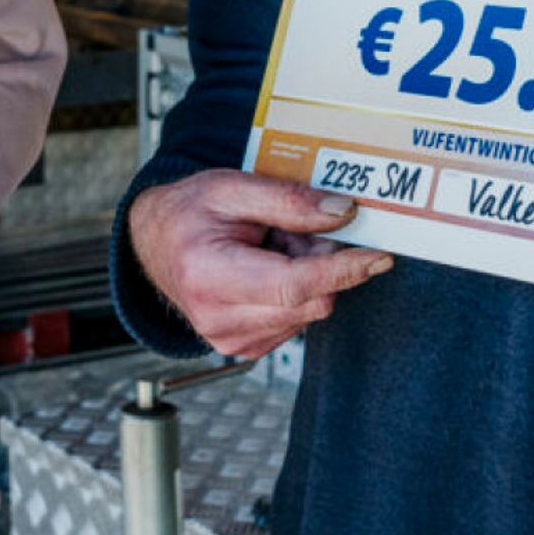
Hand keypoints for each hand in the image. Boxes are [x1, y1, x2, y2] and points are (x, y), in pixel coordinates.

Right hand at [128, 169, 392, 357]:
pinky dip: (296, 292)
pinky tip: (270, 266)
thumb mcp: (232, 186)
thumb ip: (289, 200)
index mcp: (210, 276)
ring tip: (275, 244)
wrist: (154, 240)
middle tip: (302, 227)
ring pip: (308, 313)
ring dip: (309, 277)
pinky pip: (295, 321)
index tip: (379, 256)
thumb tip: (343, 212)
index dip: (342, 271)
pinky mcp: (243, 347)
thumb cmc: (188, 210)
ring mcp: (230, 341)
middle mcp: (219, 319)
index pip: (294, 286)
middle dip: (323, 263)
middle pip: (310, 302)